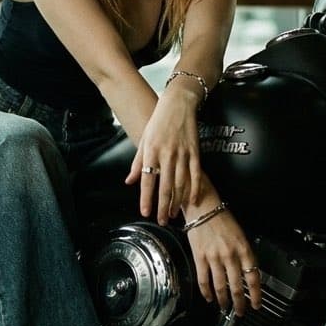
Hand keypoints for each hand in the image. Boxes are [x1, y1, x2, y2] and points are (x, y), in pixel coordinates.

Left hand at [125, 89, 202, 223]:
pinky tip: (192, 201)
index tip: (145, 213)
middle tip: (162, 221)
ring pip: (181, 183)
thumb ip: (137, 163)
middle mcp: (167, 154)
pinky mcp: (195, 152)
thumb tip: (129, 182)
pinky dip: (195, 189)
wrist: (178, 104)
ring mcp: (182, 154)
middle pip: (165, 186)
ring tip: (174, 215)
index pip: (147, 180)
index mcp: (151, 152)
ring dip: (177, 202)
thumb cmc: (158, 122)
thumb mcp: (143, 140)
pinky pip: (196, 174)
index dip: (146, 198)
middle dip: (163, 206)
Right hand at [185, 201, 261, 315]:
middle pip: (237, 286)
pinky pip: (204, 279)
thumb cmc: (221, 218)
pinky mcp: (200, 257)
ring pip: (220, 286)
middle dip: (239, 303)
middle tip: (240, 312)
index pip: (253, 277)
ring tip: (224, 308)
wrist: (203, 207)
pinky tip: (209, 297)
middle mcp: (230, 255)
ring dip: (223, 300)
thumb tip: (246, 273)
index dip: (256, 294)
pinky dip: (206, 292)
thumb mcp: (240, 235)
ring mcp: (214, 257)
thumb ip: (244, 254)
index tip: (256, 304)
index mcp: (243, 249)